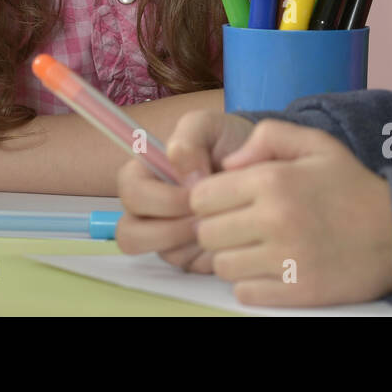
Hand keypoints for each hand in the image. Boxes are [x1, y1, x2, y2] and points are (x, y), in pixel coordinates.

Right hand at [115, 109, 254, 272]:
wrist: (262, 164)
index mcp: (144, 176)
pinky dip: (212, 252)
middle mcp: (149, 210)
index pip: (129, 194)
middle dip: (171, 227)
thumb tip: (179, 167)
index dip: (158, 198)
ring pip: (162, 254)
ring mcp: (167, 236)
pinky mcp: (190, 256)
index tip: (195, 191)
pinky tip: (231, 235)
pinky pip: (191, 266)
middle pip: (131, 234)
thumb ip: (188, 137)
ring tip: (219, 223)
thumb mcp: (208, 125)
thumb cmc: (227, 141)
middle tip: (206, 215)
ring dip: (192, 241)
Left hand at [189, 119, 391, 305]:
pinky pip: (244, 293)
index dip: (207, 199)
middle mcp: (274, 220)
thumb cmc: (352, 186)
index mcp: (272, 181)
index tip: (226, 201)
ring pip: (221, 265)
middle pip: (206, 233)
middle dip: (216, 228)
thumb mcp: (316, 143)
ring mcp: (285, 260)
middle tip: (240, 225)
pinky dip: (250, 283)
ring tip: (254, 247)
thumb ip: (267, 137)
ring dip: (231, 257)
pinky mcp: (297, 292)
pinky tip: (269, 268)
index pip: (201, 197)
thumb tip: (226, 164)